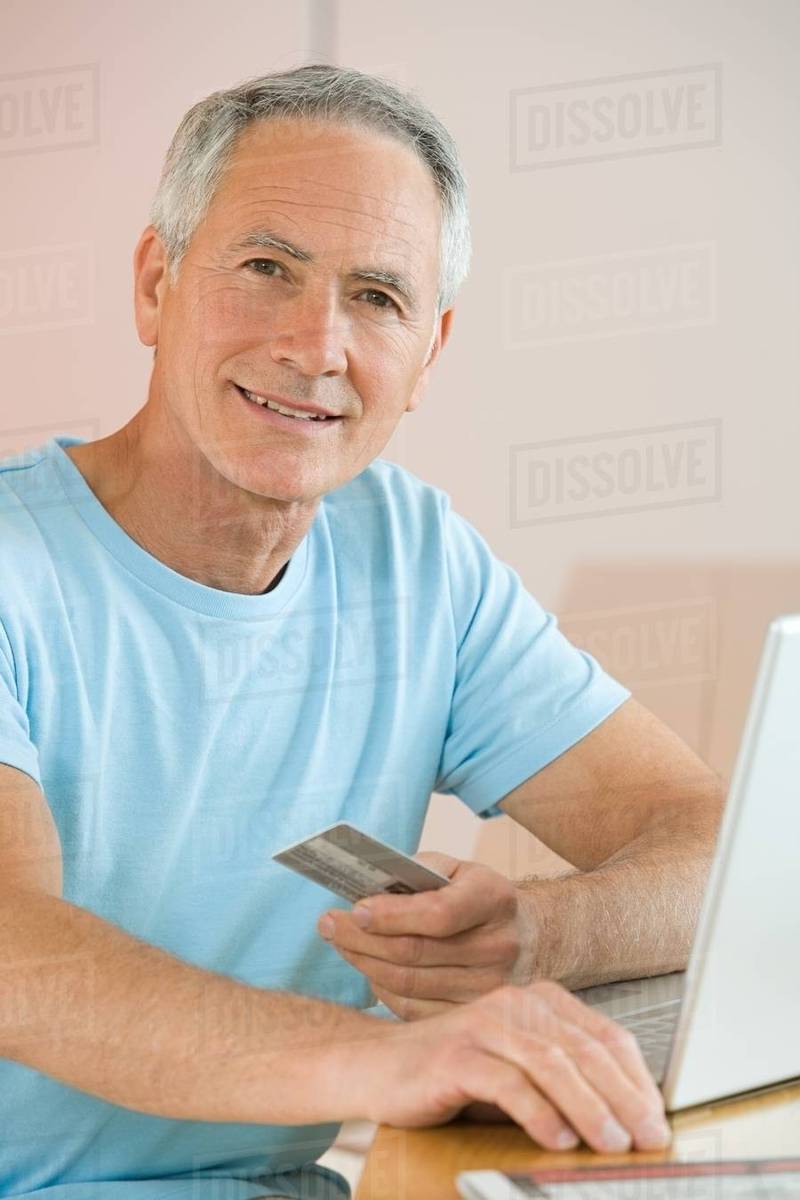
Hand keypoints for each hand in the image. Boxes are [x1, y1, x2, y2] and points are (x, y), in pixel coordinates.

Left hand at [316, 852, 536, 1018]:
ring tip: (340, 943)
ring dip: (364, 963)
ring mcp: (489, 989)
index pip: (438, 914)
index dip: (391, 915)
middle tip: (327, 924)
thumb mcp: (458, 870)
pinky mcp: (473, 1017)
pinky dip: (382, 990)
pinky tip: (368, 968)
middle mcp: (498, 947)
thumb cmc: (477, 897)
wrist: (530, 937)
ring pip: (408, 984)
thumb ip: (417, 874)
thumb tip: (365, 889)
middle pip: (414, 953)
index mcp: (494, 899)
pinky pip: (414, 1011)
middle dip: (361, 938)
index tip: (354, 908)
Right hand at [352, 979, 671, 1153]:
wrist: (376, 1068)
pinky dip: (539, 1113)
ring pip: (551, 1063)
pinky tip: (558, 1139)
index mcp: (538, 1003)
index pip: (604, 1036)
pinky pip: (507, 1083)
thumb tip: (626, 1120)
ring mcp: (484, 1026)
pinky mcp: (455, 1055)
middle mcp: (515, 1005)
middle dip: (624, 1097)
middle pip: (584, 1049)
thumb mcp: (518, 1073)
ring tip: (612, 1143)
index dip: (637, 1079)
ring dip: (589, 1107)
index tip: (659, 1120)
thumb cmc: (452, 1076)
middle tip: (648, 1137)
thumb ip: (562, 1083)